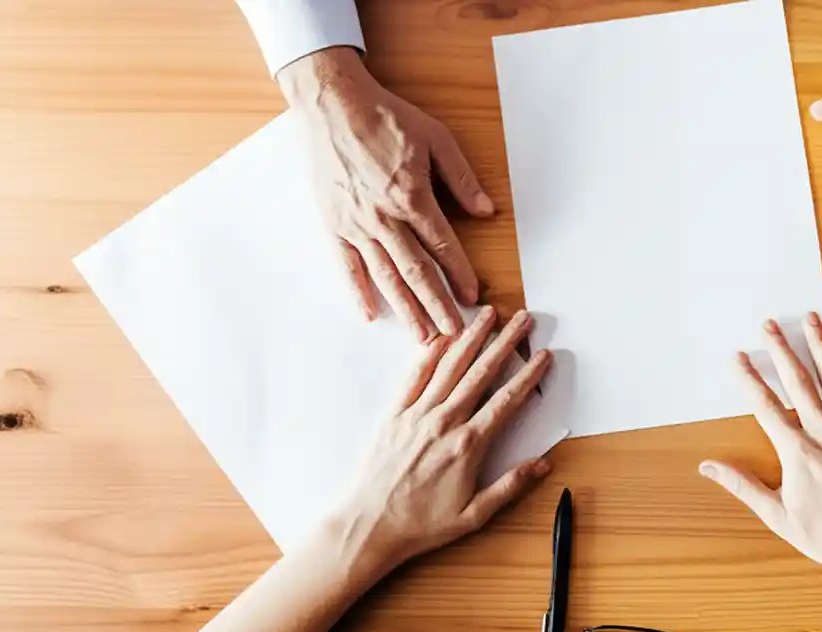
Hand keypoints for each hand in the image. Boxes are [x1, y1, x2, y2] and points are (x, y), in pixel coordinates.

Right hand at [279, 48, 495, 339]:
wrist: (333, 104)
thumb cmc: (386, 118)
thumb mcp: (436, 139)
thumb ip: (462, 178)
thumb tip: (487, 210)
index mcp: (411, 197)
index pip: (442, 245)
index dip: (460, 273)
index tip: (474, 297)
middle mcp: (383, 217)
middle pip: (415, 271)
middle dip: (437, 305)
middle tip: (452, 334)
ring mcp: (356, 224)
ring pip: (385, 275)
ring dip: (405, 308)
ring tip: (422, 336)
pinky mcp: (334, 224)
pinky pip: (348, 265)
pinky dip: (359, 291)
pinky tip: (372, 314)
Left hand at [334, 306, 551, 577]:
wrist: (368, 525)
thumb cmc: (420, 524)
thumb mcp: (474, 515)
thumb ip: (510, 486)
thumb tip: (541, 464)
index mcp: (468, 446)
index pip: (506, 400)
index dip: (527, 375)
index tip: (542, 355)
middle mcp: (444, 422)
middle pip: (481, 373)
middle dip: (505, 342)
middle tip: (522, 319)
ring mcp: (417, 414)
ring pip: (450, 366)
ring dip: (471, 337)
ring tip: (487, 314)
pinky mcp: (394, 414)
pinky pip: (414, 375)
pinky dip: (430, 353)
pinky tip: (442, 335)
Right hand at [700, 313, 821, 581]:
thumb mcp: (778, 516)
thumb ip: (743, 486)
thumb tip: (708, 466)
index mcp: (796, 451)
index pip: (765, 406)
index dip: (749, 378)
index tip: (739, 357)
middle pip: (798, 382)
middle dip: (782, 349)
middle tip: (769, 324)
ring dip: (820, 345)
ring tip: (810, 320)